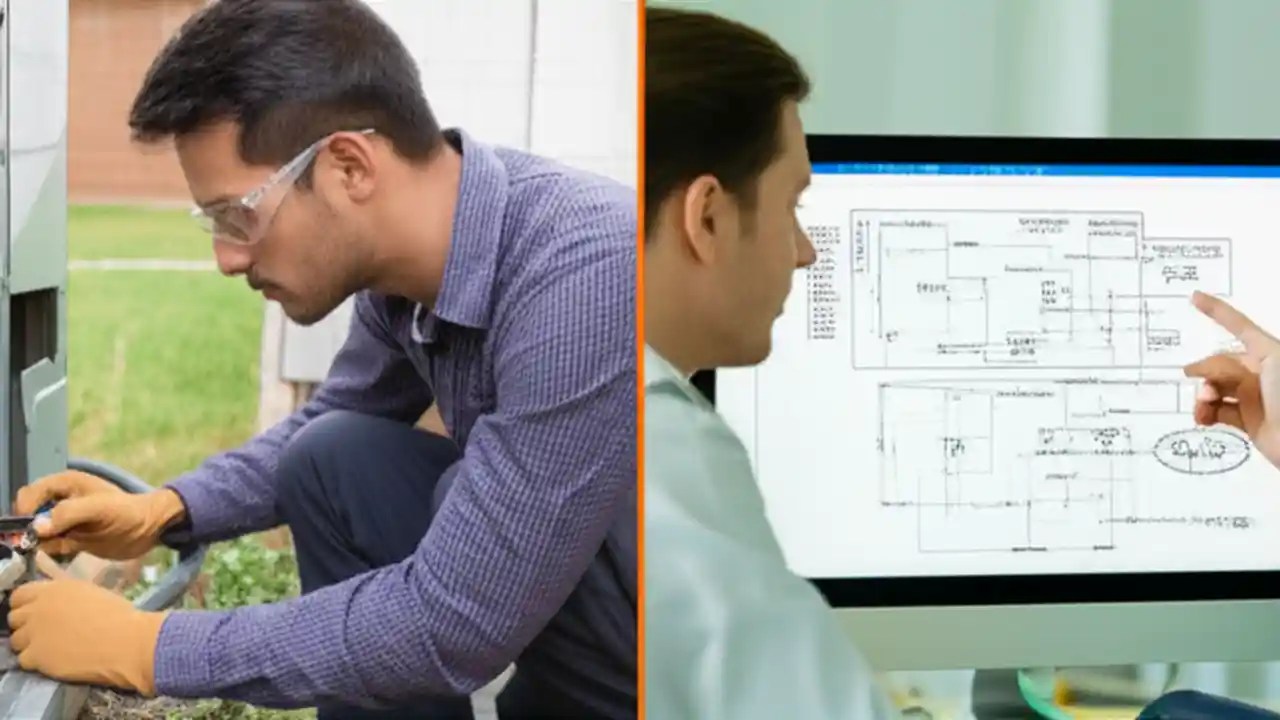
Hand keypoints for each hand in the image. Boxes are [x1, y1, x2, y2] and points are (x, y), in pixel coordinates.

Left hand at [7, 578, 165, 694]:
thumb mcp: (90, 594)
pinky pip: (24, 660)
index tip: (36, 613)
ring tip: (49, 649)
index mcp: (54, 589)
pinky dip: (36, 662)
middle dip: (26, 626)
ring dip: (30, 645)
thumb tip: (58, 602)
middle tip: (43, 633)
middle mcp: (38, 608)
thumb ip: (67, 596)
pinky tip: (54, 661)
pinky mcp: (36, 657)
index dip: (25, 605)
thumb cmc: (119, 615)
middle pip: (14, 618)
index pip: (19, 595)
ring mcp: (34, 633)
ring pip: (16, 641)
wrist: (126, 642)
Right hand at [14, 471, 185, 559]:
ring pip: (36, 531)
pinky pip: (49, 545)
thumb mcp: (100, 508)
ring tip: (55, 546)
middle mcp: (59, 501)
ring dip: (38, 541)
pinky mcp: (70, 539)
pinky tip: (63, 552)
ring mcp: (63, 521)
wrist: (150, 529)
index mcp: (64, 484)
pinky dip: (49, 550)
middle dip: (28, 528)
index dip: (25, 510)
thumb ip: (68, 514)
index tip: (31, 528)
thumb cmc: (128, 511)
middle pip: (28, 513)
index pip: (29, 494)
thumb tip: (37, 527)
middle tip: (38, 542)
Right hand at [1183, 291, 1279, 467]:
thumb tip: (1203, 372)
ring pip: (1216, 387)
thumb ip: (1234, 364)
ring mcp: (1253, 397)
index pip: (1239, 326)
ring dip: (1204, 393)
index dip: (1217, 311)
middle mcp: (1260, 372)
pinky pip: (1218, 411)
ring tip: (1204, 404)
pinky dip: (1206, 412)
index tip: (1194, 297)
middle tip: (1197, 379)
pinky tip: (1203, 417)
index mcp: (1269, 353)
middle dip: (1206, 369)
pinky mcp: (1248, 421)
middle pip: (1221, 363)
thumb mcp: (1272, 364)